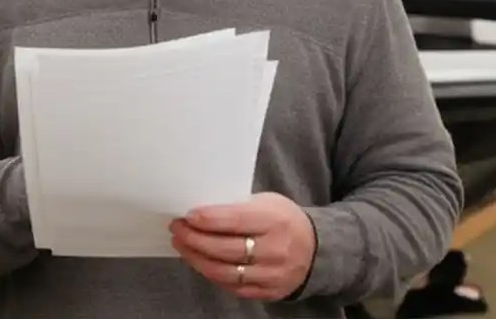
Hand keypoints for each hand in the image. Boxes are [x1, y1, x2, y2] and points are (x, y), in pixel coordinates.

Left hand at [169, 192, 315, 301]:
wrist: (318, 248)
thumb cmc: (284, 220)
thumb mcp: (268, 202)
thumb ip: (238, 207)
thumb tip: (200, 211)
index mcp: (274, 221)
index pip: (233, 220)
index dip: (206, 219)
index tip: (187, 215)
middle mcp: (275, 250)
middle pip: (224, 249)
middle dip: (194, 239)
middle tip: (177, 229)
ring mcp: (272, 275)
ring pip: (224, 272)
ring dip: (197, 259)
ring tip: (182, 246)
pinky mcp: (269, 292)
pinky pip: (233, 287)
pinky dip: (212, 275)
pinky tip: (201, 262)